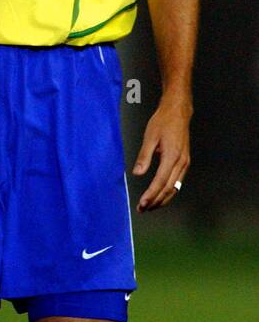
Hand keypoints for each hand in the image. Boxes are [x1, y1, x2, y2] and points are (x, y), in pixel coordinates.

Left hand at [132, 94, 190, 211]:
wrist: (178, 112)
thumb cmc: (163, 122)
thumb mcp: (150, 137)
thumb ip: (144, 157)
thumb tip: (137, 173)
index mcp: (172, 156)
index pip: (160, 181)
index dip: (151, 194)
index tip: (142, 204)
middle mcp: (181, 162)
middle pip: (168, 189)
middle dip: (155, 201)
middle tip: (142, 209)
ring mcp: (185, 163)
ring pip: (174, 188)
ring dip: (162, 199)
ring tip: (149, 207)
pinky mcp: (184, 162)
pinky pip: (177, 182)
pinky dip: (168, 192)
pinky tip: (160, 196)